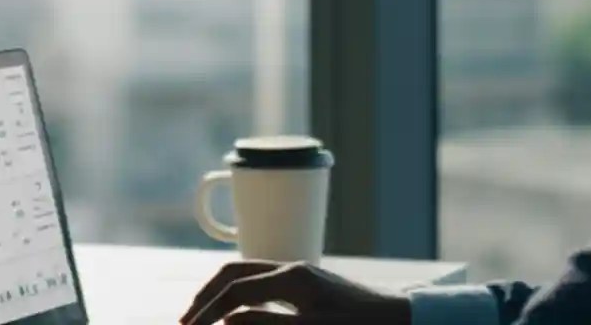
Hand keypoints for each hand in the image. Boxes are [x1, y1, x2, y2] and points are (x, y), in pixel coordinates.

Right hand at [180, 260, 411, 324]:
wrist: (405, 319)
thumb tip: (228, 320)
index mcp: (292, 279)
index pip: (234, 291)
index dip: (206, 313)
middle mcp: (292, 271)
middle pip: (234, 272)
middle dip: (205, 296)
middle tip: (186, 322)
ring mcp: (301, 277)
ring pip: (247, 275)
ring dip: (221, 294)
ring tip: (204, 319)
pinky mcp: (308, 287)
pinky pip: (263, 285)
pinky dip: (241, 297)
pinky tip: (238, 317)